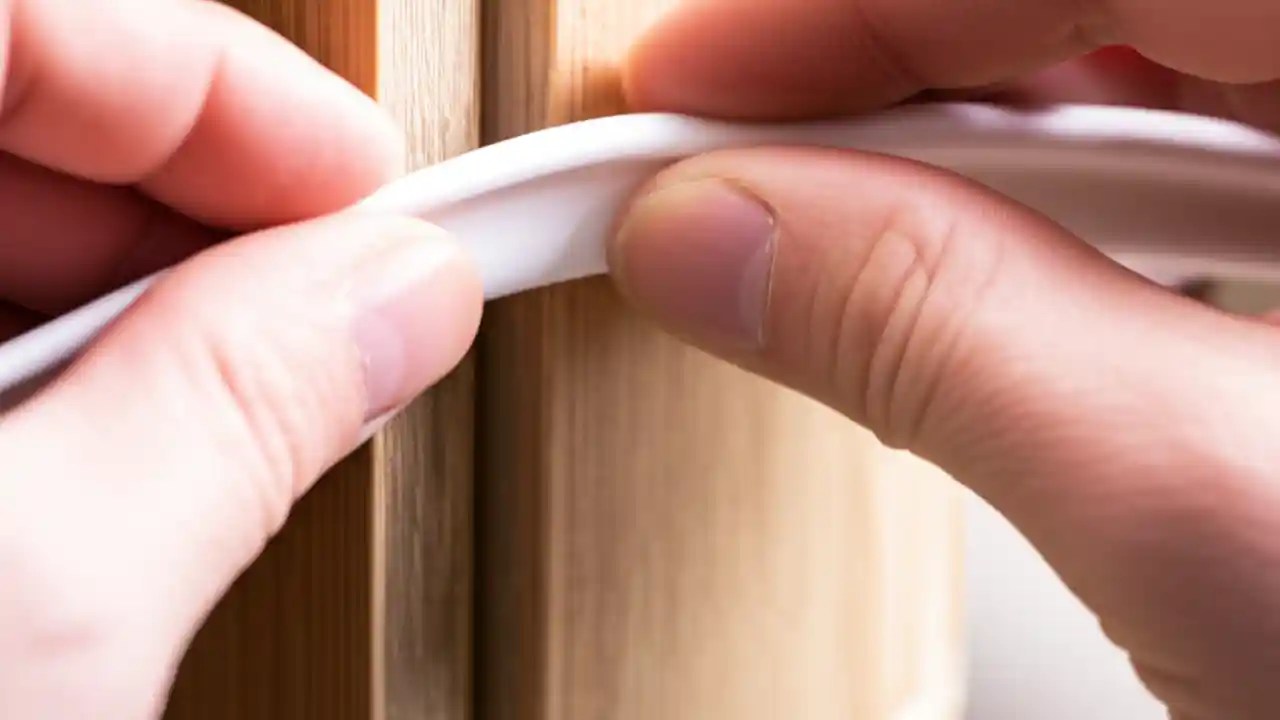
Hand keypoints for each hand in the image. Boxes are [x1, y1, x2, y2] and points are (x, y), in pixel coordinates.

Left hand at [0, 1, 480, 716]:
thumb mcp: (39, 612)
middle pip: (9, 96)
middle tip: (327, 293)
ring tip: (236, 385)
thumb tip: (400, 293)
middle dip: (190, 198)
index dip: (206, 78)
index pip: (14, 14)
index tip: (355, 179)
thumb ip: (232, 414)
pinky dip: (61, 364)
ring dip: (135, 292)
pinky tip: (123, 435)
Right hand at [617, 2, 1279, 717]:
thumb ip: (952, 337)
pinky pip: (1184, 172)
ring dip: (958, 161)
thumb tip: (716, 236)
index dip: (854, 7)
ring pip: (1130, 85)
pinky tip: (995, 285)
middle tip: (725, 163)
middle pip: (1092, 11)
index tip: (686, 85)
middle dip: (882, 80)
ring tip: (837, 238)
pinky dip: (1051, 223)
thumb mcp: (1210, 505)